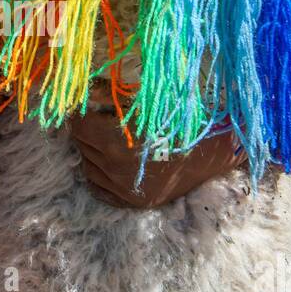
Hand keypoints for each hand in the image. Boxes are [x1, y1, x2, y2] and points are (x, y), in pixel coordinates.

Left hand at [68, 86, 246, 208]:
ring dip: (93, 150)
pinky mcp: (133, 202)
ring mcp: (124, 189)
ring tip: (109, 138)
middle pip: (82, 144)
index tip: (83, 105)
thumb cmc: (180, 119)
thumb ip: (108, 94)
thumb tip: (82, 89)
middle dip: (87, 129)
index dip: (78, 112)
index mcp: (118, 142)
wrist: (213, 151)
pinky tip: (109, 161)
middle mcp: (116, 169)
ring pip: (88, 166)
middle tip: (100, 118)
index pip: (78, 125)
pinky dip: (99, 174)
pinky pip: (99, 188)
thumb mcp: (142, 100)